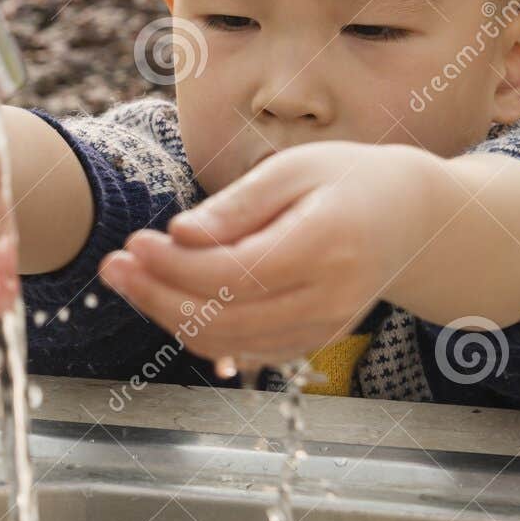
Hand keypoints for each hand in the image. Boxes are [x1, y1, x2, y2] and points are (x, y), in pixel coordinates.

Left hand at [95, 141, 442, 373]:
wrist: (407, 218)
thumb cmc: (345, 180)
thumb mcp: (292, 170)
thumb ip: (236, 206)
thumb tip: (179, 234)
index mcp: (325, 247)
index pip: (233, 275)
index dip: (174, 267)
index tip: (133, 242)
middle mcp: (328, 299)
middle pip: (224, 317)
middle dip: (157, 296)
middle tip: (112, 266)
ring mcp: (322, 329)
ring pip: (228, 342)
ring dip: (168, 316)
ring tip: (128, 280)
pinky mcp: (311, 342)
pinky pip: (244, 350)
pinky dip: (199, 332)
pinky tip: (165, 301)